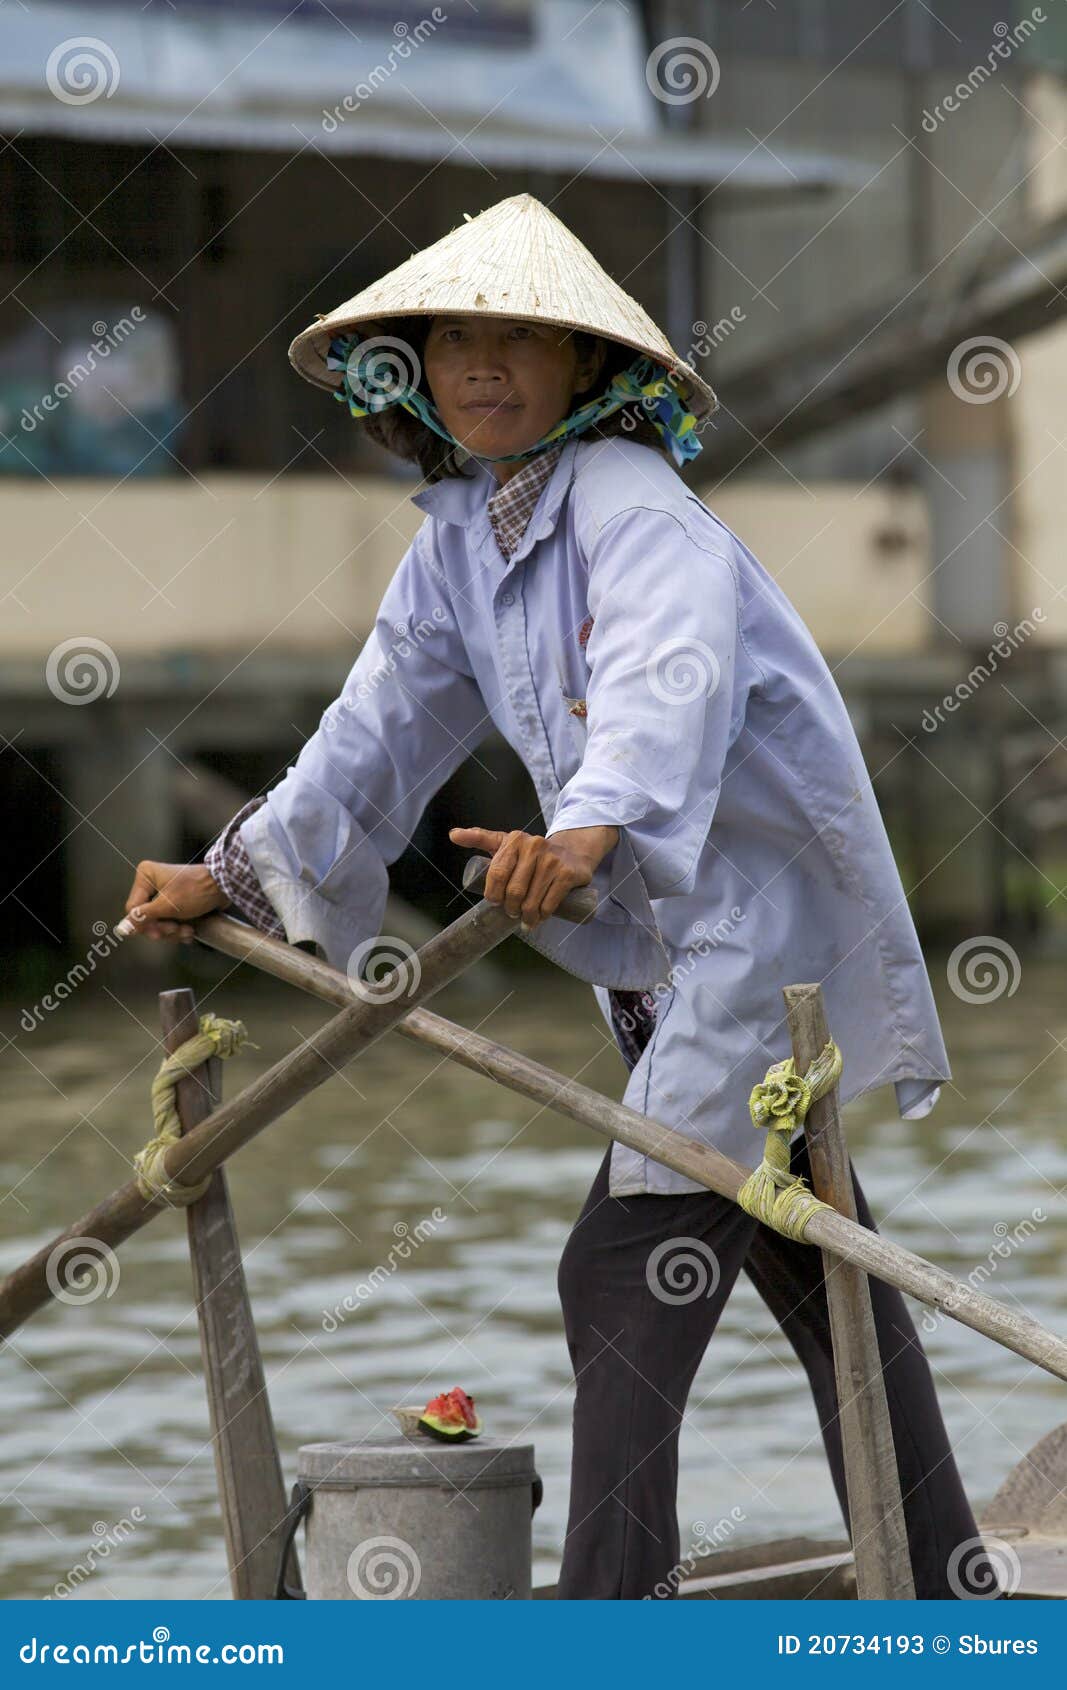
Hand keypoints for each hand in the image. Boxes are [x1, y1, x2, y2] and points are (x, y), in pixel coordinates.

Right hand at [123, 861, 229, 942]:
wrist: (226, 887)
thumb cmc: (197, 890)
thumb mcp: (167, 906)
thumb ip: (143, 917)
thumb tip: (121, 929)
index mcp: (146, 876)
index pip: (133, 908)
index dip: (144, 924)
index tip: (159, 932)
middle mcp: (152, 883)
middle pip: (146, 918)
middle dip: (163, 928)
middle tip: (176, 930)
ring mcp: (165, 893)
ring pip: (159, 923)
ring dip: (173, 932)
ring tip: (187, 931)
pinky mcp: (177, 903)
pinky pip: (170, 922)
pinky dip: (180, 929)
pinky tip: (190, 931)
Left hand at [449, 825, 617, 927]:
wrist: (571, 852)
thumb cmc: (531, 853)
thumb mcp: (505, 842)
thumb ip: (479, 838)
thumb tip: (452, 835)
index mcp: (514, 840)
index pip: (497, 873)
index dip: (493, 894)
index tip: (495, 902)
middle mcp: (534, 846)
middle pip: (514, 891)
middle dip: (510, 908)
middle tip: (512, 912)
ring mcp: (552, 860)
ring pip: (531, 901)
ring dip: (526, 917)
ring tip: (525, 920)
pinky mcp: (567, 874)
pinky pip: (549, 903)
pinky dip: (542, 917)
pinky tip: (538, 920)